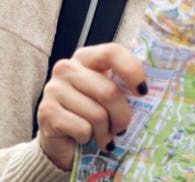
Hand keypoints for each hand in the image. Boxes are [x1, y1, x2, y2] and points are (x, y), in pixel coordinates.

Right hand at [36, 43, 146, 170]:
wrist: (63, 141)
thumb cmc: (94, 113)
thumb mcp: (110, 94)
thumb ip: (124, 85)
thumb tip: (149, 90)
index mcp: (86, 57)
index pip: (112, 52)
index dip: (132, 71)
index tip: (143, 91)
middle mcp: (66, 68)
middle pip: (108, 90)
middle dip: (122, 115)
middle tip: (123, 128)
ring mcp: (53, 89)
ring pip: (96, 113)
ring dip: (105, 131)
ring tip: (103, 135)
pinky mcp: (45, 112)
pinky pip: (82, 128)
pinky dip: (88, 138)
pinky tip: (83, 138)